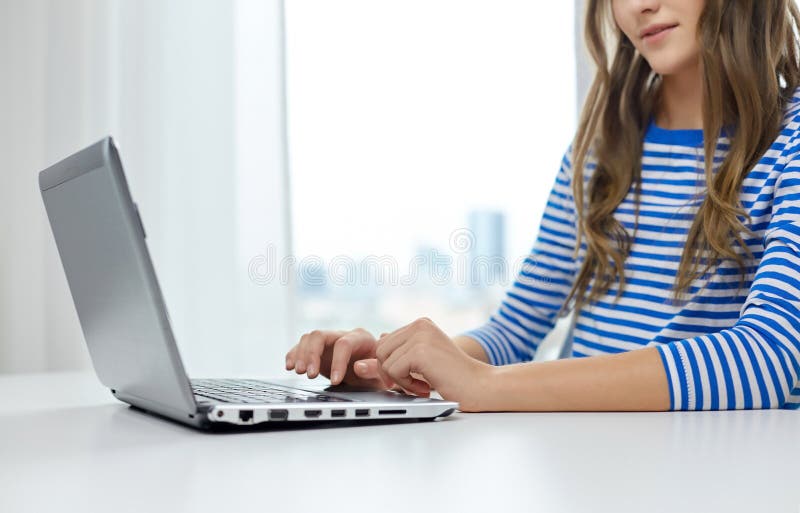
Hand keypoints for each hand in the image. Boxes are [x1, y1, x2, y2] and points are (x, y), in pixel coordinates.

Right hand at [285, 328, 395, 388]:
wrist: (373, 375)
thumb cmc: (379, 374)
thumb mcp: (382, 374)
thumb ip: (373, 369)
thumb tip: (358, 367)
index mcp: (361, 337)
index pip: (344, 344)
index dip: (338, 362)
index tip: (335, 381)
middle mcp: (342, 335)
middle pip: (320, 335)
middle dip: (312, 354)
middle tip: (311, 375)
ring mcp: (329, 341)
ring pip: (309, 339)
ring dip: (301, 355)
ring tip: (299, 372)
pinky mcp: (318, 350)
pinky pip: (301, 346)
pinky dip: (293, 355)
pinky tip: (289, 366)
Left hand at [375, 317, 490, 410]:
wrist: (480, 386)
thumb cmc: (455, 376)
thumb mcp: (426, 357)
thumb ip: (405, 347)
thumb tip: (380, 337)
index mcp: (420, 324)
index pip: (384, 342)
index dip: (391, 365)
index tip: (409, 378)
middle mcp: (419, 325)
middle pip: (380, 350)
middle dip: (391, 372)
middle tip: (414, 384)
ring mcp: (420, 336)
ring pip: (384, 361)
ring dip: (400, 380)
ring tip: (422, 385)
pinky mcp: (420, 351)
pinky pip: (393, 371)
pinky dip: (406, 385)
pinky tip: (426, 388)